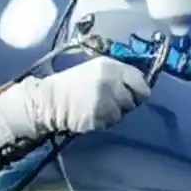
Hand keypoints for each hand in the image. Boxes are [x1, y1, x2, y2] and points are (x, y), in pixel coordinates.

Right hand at [20, 57, 150, 134]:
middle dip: (124, 103)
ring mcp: (105, 102)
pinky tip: (91, 115)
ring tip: (97, 108)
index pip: (140, 81)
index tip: (134, 94)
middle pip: (133, 100)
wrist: (50, 100)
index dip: (140, 90)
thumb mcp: (97, 69)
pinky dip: (102, 122)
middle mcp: (111, 82)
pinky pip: (109, 124)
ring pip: (121, 114)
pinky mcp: (98, 118)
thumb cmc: (74, 83)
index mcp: (111, 67)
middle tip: (110, 102)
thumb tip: (140, 85)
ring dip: (113, 114)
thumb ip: (118, 74)